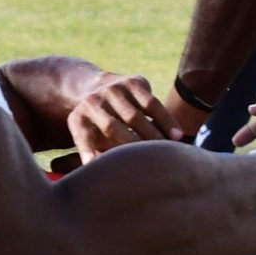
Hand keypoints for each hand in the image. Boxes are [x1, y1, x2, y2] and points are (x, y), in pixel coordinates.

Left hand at [65, 71, 186, 155]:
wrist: (99, 87)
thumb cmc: (97, 125)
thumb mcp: (88, 138)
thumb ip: (93, 154)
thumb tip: (99, 172)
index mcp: (79, 118)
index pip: (83, 135)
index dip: (88, 150)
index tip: (94, 163)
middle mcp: (93, 101)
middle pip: (112, 128)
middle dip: (131, 147)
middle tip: (150, 165)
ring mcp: (113, 90)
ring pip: (134, 116)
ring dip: (152, 135)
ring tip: (168, 152)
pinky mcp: (132, 82)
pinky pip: (152, 103)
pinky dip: (165, 120)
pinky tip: (177, 135)